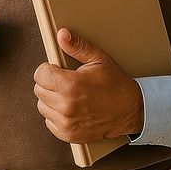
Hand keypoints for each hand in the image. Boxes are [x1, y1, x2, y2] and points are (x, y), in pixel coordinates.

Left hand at [33, 28, 143, 143]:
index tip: (57, 70)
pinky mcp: (68, 135)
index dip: (48, 69)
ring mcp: (66, 122)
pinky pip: (49, 122)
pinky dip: (56, 115)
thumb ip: (78, 46)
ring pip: (42, 106)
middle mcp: (66, 106)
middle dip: (49, 83)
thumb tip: (62, 35)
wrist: (131, 111)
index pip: (39, 74)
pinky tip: (70, 108)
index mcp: (70, 85)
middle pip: (39, 90)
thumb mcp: (99, 60)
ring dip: (51, 99)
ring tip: (68, 95)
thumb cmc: (115, 85)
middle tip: (65, 82)